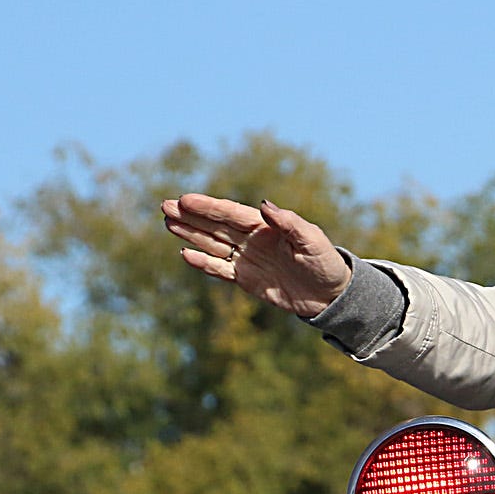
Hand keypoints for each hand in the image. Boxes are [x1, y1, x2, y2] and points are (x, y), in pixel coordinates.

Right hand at [160, 194, 352, 318]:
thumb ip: (288, 223)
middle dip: (190, 216)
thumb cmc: (324, 262)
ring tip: (167, 222)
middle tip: (165, 206)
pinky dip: (203, 263)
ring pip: (212, 244)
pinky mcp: (245, 279)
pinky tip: (185, 253)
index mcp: (265, 226)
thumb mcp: (311, 240)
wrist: (329, 294)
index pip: (231, 213)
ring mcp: (246, 258)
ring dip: (190, 233)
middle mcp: (251, 239)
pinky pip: (220, 269)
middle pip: (215, 225)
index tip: (186, 199)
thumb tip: (264, 205)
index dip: (209, 207)